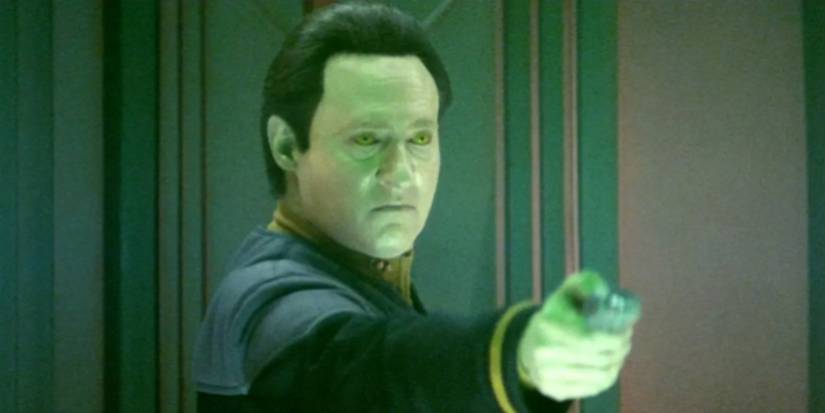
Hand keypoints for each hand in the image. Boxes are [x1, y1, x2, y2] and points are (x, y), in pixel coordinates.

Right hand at [517, 271, 637, 400]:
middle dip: (620, 350)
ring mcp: (547, 375)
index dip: (614, 339)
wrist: (528, 347)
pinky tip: (609, 367)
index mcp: (547, 326)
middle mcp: (544, 354)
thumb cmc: (555, 317)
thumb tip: (602, 291)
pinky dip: (607, 378)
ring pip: (599, 377)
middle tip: (626, 341)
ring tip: (620, 353)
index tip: (626, 330)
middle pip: (598, 359)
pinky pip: (592, 389)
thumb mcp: (565, 294)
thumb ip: (584, 283)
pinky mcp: (553, 391)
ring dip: (617, 364)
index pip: (589, 340)